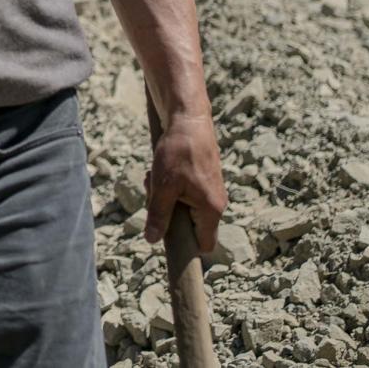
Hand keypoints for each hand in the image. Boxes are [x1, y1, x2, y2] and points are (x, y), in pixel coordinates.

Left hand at [144, 113, 226, 251]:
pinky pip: (183, 194)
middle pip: (189, 226)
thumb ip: (159, 215)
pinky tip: (159, 171)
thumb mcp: (162, 186)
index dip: (187, 248)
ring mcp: (210, 192)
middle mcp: (216, 204)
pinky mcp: (203, 181)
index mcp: (211, 210)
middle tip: (154, 195)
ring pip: (182, 207)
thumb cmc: (178, 152)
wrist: (189, 121)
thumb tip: (152, 241)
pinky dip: (168, 186)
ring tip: (155, 178)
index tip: (167, 239)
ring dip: (164, 197)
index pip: (205, 245)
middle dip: (168, 215)